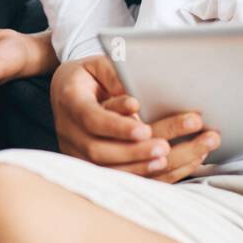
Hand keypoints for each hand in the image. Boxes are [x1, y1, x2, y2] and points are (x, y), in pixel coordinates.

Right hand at [51, 55, 219, 179]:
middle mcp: (71, 134)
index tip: (144, 130)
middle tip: (165, 147)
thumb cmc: (89, 76)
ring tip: (174, 157)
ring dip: (145, 166)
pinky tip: (174, 164)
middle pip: (100, 151)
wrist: (67, 93)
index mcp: (72, 103)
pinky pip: (121, 177)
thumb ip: (115, 75)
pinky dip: (150, 174)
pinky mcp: (93, 167)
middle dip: (136, 152)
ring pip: (111, 170)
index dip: (118, 127)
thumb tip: (136, 100)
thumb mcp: (98, 65)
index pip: (92, 120)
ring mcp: (79, 154)